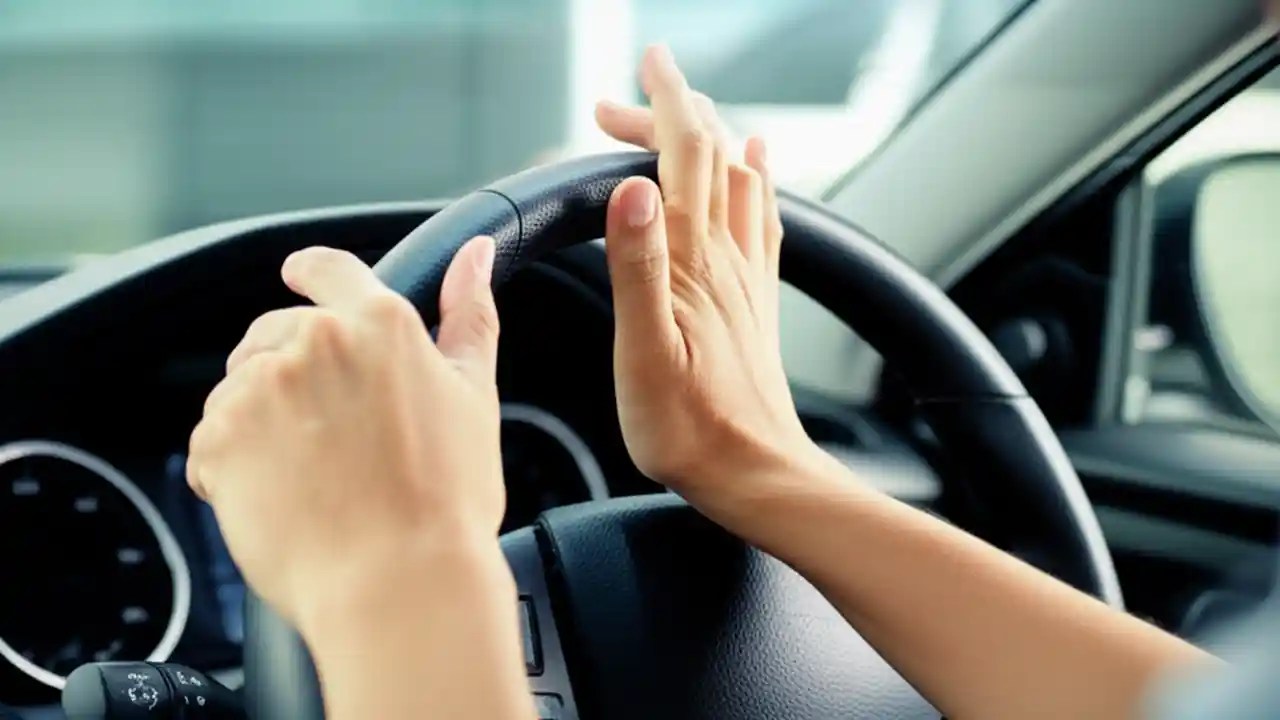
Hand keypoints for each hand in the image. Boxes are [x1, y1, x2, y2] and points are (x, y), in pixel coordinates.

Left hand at [187, 237, 506, 632]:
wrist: (398, 584)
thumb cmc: (446, 501)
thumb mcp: (473, 395)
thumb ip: (469, 314)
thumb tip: (475, 253)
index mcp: (378, 322)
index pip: (327, 269)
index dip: (311, 275)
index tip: (299, 280)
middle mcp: (313, 341)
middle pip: (276, 333)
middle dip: (292, 372)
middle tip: (331, 434)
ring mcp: (260, 388)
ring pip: (241, 387)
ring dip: (262, 420)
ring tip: (311, 475)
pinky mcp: (219, 438)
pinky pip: (212, 439)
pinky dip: (234, 466)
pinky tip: (281, 497)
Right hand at [594, 46, 816, 494]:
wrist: (756, 475)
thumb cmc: (689, 429)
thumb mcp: (642, 351)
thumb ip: (637, 265)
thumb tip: (630, 188)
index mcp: (693, 260)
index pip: (685, 152)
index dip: (664, 101)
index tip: (644, 63)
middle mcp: (727, 257)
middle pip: (708, 154)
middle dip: (669, 113)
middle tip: (621, 101)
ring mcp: (746, 278)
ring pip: (737, 179)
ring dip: (706, 138)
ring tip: (677, 119)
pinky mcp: (755, 302)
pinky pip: (762, 220)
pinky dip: (754, 181)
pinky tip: (757, 169)